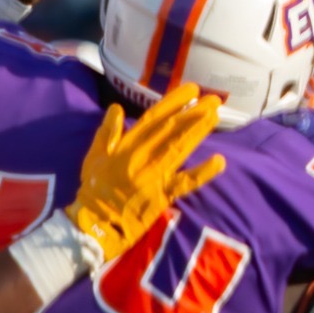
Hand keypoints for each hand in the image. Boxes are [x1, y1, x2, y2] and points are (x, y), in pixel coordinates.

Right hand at [66, 83, 225, 261]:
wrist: (95, 223)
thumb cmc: (94, 190)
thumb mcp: (94, 156)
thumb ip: (107, 132)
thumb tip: (116, 108)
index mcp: (127, 145)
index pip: (155, 117)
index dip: (174, 102)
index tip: (191, 89)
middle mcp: (143, 156)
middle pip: (172, 130)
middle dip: (194, 113)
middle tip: (214, 100)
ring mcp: (154, 176)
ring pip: (180, 148)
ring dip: (199, 131)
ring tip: (215, 116)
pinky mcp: (163, 196)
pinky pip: (186, 183)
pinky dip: (203, 172)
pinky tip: (219, 161)